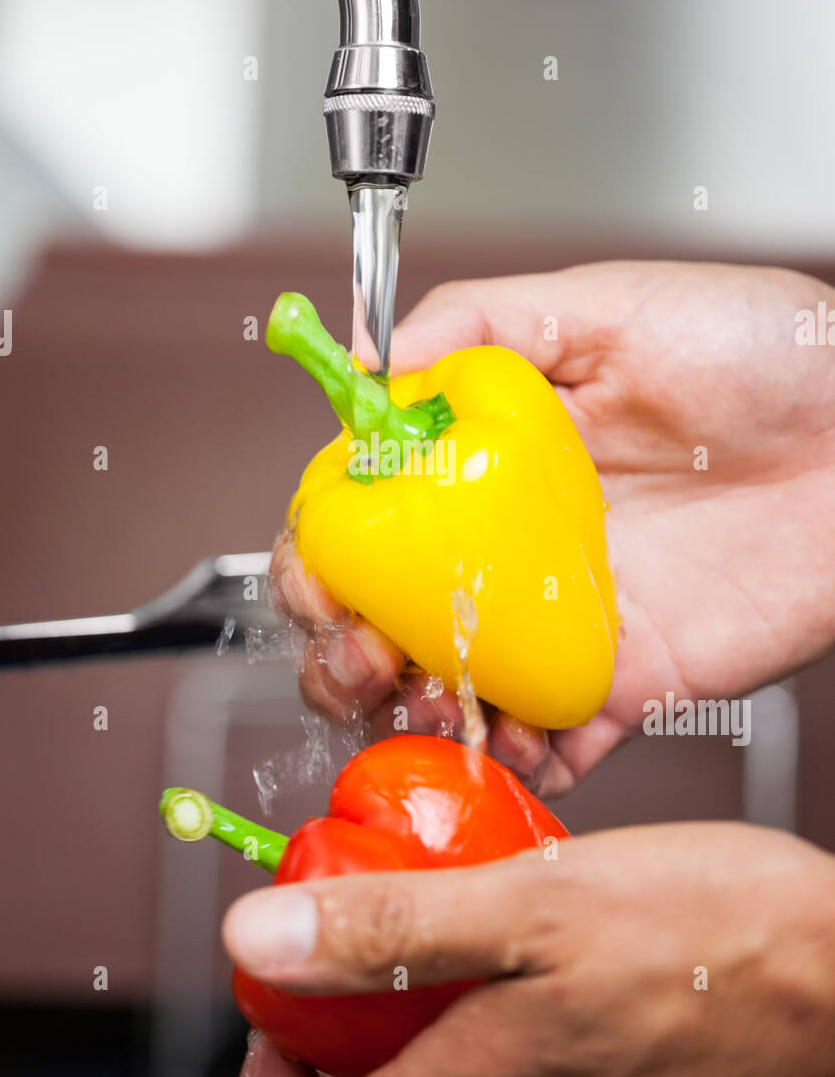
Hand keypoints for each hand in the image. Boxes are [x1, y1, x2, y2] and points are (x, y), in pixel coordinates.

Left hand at [224, 822, 834, 1076]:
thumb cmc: (709, 933)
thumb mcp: (534, 905)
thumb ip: (394, 929)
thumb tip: (258, 939)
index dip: (269, 1076)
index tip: (264, 1008)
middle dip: (328, 1045)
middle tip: (327, 961)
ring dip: (402, 1023)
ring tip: (409, 937)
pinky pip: (507, 1061)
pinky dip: (475, 1010)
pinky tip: (498, 940)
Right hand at [273, 261, 834, 792]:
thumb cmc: (762, 357)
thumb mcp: (606, 306)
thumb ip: (478, 324)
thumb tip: (364, 355)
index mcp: (491, 468)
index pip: (369, 521)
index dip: (320, 554)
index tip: (315, 574)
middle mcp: (512, 553)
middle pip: (384, 622)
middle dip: (339, 652)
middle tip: (357, 652)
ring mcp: (564, 625)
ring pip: (447, 695)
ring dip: (406, 714)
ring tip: (419, 698)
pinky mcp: (627, 686)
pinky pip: (548, 750)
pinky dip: (507, 769)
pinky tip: (496, 749)